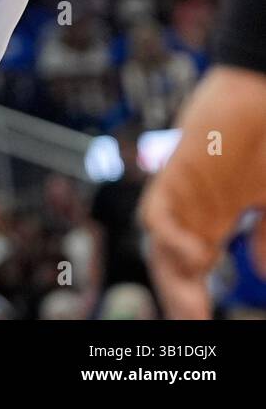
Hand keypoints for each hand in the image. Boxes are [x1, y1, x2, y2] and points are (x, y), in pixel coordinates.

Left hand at [140, 66, 265, 317]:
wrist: (261, 86)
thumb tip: (260, 274)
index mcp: (214, 216)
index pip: (195, 266)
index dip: (193, 296)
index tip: (204, 323)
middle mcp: (192, 208)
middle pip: (173, 262)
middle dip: (181, 297)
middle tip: (194, 326)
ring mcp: (181, 191)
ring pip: (160, 244)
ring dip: (173, 276)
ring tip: (193, 308)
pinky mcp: (175, 171)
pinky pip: (157, 211)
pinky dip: (170, 236)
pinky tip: (196, 254)